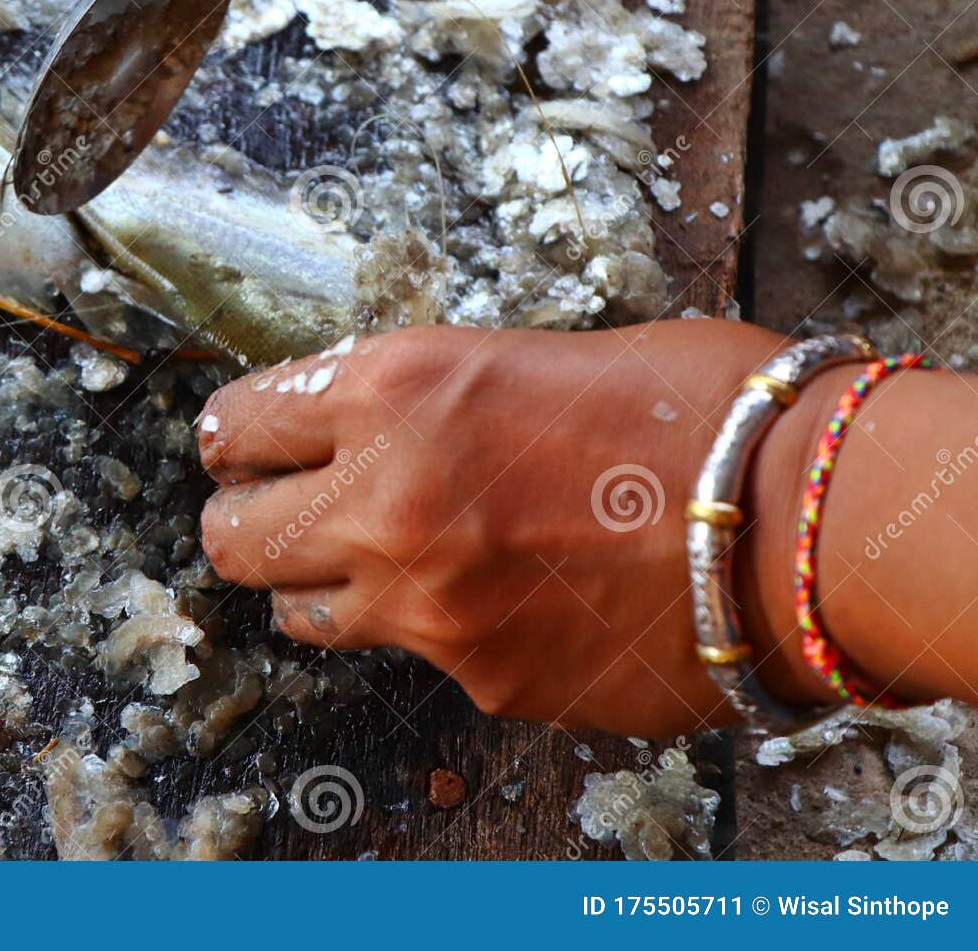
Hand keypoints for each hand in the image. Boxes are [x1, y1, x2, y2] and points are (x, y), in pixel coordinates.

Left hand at [196, 320, 838, 736]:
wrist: (806, 521)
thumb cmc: (698, 409)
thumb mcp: (531, 356)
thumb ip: (430, 398)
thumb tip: (376, 422)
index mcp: (397, 388)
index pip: (239, 422)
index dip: (235, 436)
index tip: (240, 446)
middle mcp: (386, 498)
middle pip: (231, 536)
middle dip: (247, 521)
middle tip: (281, 512)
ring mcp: (426, 603)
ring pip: (297, 611)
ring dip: (323, 584)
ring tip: (387, 562)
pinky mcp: (478, 679)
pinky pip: (413, 658)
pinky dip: (435, 634)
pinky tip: (499, 601)